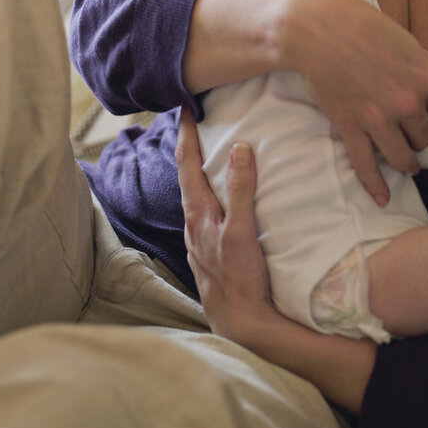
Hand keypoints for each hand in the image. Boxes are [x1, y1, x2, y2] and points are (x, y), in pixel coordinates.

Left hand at [175, 109, 274, 340]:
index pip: (188, 162)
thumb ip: (241, 190)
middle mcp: (193, 222)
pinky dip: (208, 191)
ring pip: (195, 193)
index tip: (185, 105)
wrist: (240, 322)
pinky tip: (217, 195)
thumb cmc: (240, 278)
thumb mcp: (241, 232)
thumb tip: (240, 149)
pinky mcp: (209, 249)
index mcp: (198, 213)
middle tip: (194, 118)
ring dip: (198, 169)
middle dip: (189, 145)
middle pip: (187, 174)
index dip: (187, 132)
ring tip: (207, 148)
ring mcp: (199, 237)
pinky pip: (205, 209)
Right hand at [280, 0, 427, 204]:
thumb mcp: (401, 40)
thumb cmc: (359, 24)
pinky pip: (366, 164)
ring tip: (406, 163)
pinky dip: (375, 185)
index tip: (422, 108)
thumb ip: (424, 64)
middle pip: (426, 136)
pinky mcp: (351, 127)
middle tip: (407, 129)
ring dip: (406, 162)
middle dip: (418, 134)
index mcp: (425, 77)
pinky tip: (382, 198)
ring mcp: (379, 118)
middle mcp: (408, 102)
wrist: (316, 28)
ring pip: (403, 156)